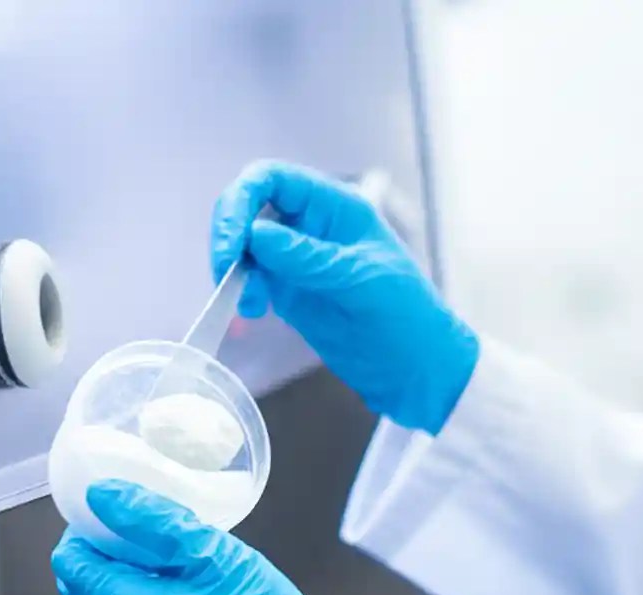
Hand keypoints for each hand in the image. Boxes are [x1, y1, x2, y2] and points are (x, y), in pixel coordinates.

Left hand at [51, 480, 314, 594]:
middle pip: (85, 591)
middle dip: (106, 557)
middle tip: (148, 536)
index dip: (86, 530)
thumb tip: (106, 495)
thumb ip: (153, 519)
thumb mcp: (214, 553)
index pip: (70, 562)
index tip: (115, 514)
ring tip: (178, 569)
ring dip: (130, 587)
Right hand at [210, 161, 478, 433]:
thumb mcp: (361, 281)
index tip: (233, 238)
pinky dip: (242, 290)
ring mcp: (297, 258)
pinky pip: (251, 278)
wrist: (417, 366)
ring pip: (244, 245)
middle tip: (225, 270)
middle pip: (249, 207)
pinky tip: (252, 310)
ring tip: (250, 304)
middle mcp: (311, 225)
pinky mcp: (288, 291)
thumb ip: (309, 257)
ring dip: (234, 267)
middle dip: (230, 234)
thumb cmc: (407, 314)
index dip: (243, 197)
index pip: (274, 179)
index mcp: (336, 206)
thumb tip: (256, 233)